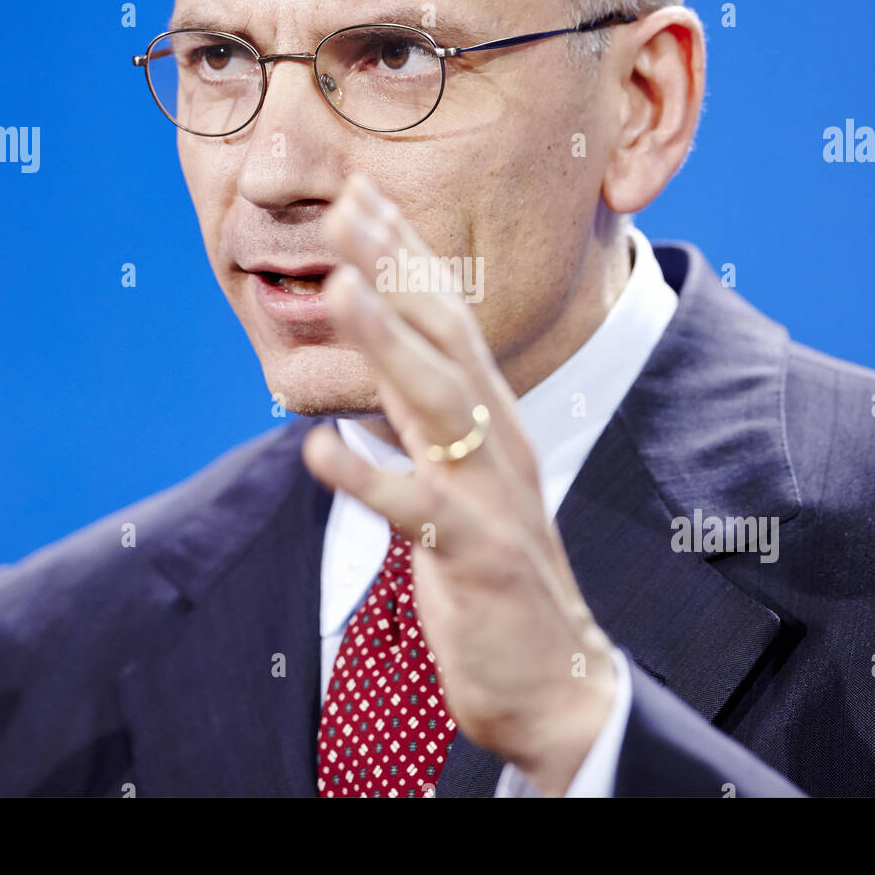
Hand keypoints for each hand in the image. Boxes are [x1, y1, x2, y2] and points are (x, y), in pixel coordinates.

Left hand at [301, 172, 616, 795]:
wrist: (555, 679)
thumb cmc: (496, 572)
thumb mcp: (460, 475)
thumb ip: (425, 416)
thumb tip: (379, 358)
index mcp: (490, 416)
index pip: (445, 317)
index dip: (403, 255)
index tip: (359, 196)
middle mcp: (496, 439)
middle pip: (443, 337)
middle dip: (394, 267)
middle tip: (347, 204)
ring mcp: (489, 494)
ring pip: (436, 403)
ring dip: (387, 343)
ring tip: (339, 289)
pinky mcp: (477, 556)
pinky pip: (417, 510)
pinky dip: (370, 477)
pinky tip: (319, 450)